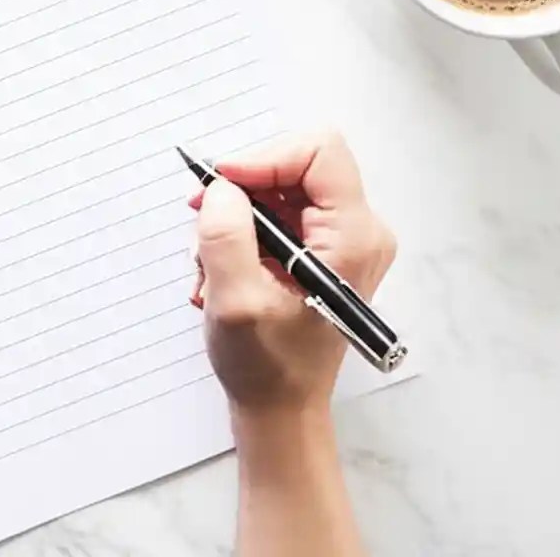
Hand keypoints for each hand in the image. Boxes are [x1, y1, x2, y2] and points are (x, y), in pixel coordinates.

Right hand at [188, 131, 396, 419]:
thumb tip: (221, 187)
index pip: (318, 152)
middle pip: (296, 166)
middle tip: (202, 220)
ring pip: (280, 190)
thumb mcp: (235, 300)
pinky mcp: (321, 251)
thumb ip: (225, 235)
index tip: (221, 184)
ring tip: (211, 264)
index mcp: (352, 238)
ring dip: (235, 219)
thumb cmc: (268, 366)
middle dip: (241, 191)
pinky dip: (242, 234)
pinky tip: (223, 272)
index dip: (263, 158)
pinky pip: (277, 215)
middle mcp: (357, 231)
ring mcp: (340, 241)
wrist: (282, 407)